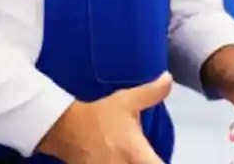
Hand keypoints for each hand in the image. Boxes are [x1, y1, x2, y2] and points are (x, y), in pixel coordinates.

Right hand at [36, 72, 171, 162]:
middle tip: (148, 155)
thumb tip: (168, 79)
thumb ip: (151, 92)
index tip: (159, 156)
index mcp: (135, 152)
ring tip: (133, 156)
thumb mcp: (127, 100)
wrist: (65, 128)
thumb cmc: (98, 116)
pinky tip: (121, 160)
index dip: (162, 162)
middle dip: (148, 163)